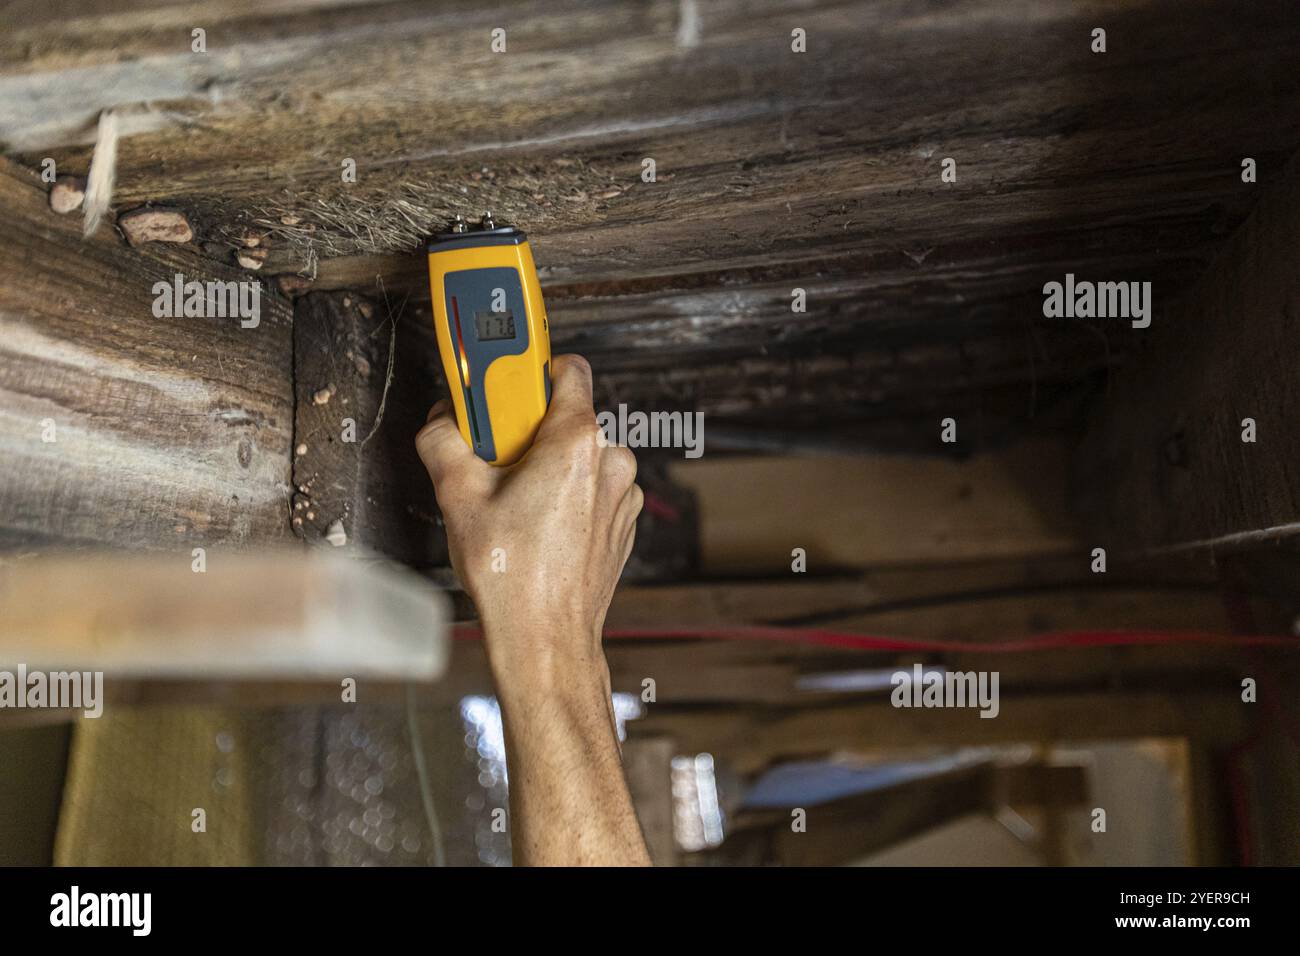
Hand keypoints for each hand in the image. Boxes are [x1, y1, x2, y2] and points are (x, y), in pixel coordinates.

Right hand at [415, 354, 641, 681]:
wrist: (547, 641)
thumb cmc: (514, 579)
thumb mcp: (459, 500)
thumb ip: (444, 444)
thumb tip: (439, 423)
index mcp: (577, 443)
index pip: (568, 369)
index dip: (532, 370)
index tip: (504, 382)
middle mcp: (611, 462)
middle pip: (567, 418)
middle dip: (528, 431)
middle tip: (493, 460)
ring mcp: (624, 494)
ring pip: (581, 457)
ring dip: (547, 467)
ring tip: (511, 503)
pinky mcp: (624, 522)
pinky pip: (593, 488)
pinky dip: (567, 495)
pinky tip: (537, 527)